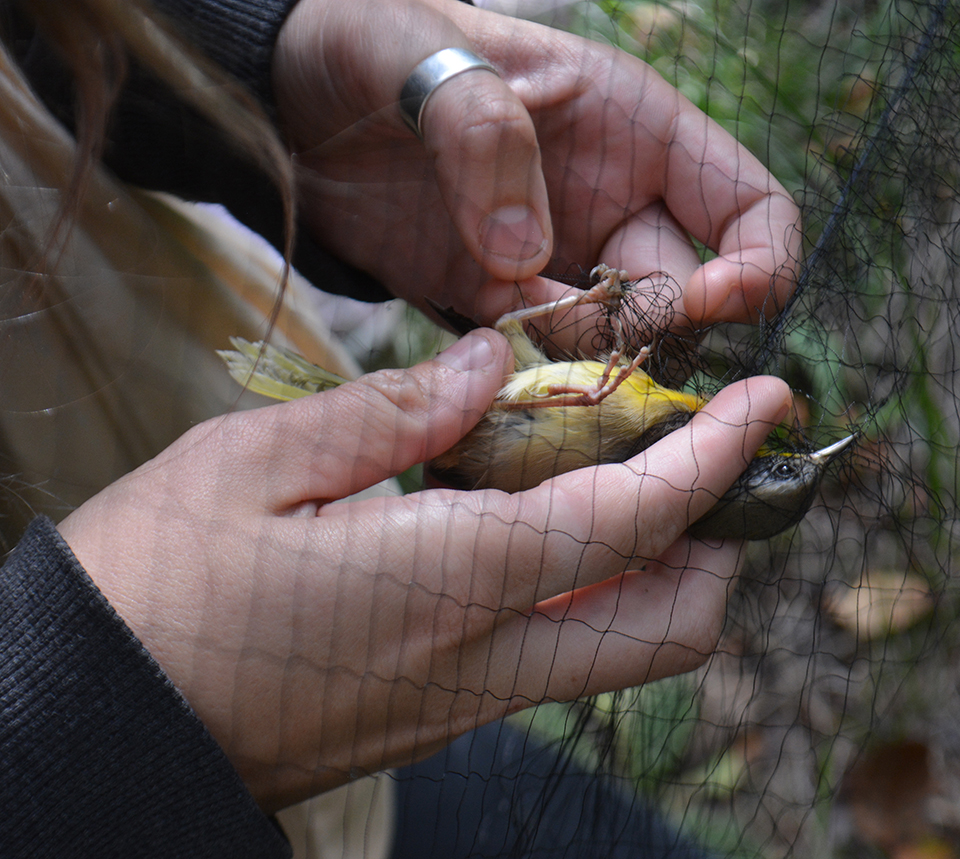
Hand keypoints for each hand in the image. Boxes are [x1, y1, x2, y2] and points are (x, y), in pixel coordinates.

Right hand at [57, 329, 789, 811]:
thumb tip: (494, 363)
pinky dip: (582, 589)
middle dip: (715, 540)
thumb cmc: (155, 580)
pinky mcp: (435, 716)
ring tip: (619, 469)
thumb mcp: (257, 461)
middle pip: (669, 627)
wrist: (96, 718)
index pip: (634, 520)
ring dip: (654, 564)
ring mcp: (462, 702)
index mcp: (446, 581)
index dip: (715, 458)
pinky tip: (530, 522)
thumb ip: (396, 409)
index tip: (766, 404)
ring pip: (619, 649)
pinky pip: (552, 656)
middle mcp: (480, 661)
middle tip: (693, 450)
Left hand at [272, 0, 800, 336]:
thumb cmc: (372, 41)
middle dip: (648, 328)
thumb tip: (524, 259)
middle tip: (580, 332)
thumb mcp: (426, 52)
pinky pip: (533, 355)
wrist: (291, 96)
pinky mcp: (490, 301)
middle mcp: (608, 204)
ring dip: (581, 362)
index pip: (748, 206)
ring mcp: (550, 259)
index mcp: (633, 130)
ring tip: (520, 346)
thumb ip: (484, 137)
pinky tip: (489, 375)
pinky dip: (523, 374)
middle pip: (678, 294)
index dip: (757, 264)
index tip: (711, 301)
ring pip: (608, 338)